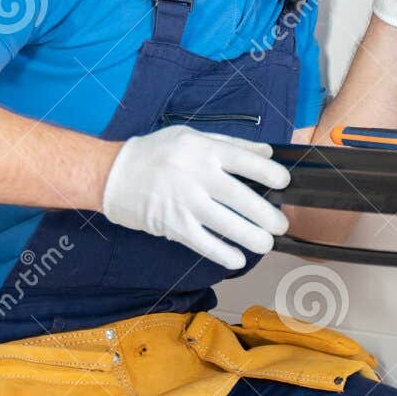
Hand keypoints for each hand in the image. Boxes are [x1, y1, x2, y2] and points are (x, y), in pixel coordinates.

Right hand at [100, 126, 290, 270]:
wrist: (112, 174)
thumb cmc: (154, 152)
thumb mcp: (191, 136)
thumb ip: (230, 144)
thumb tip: (265, 151)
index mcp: (204, 151)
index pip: (246, 161)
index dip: (270, 173)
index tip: (284, 182)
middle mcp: (197, 176)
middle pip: (242, 198)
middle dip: (267, 214)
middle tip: (280, 224)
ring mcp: (186, 203)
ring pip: (228, 225)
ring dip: (252, 237)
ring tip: (266, 243)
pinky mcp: (174, 226)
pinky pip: (205, 244)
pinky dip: (224, 254)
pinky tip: (238, 259)